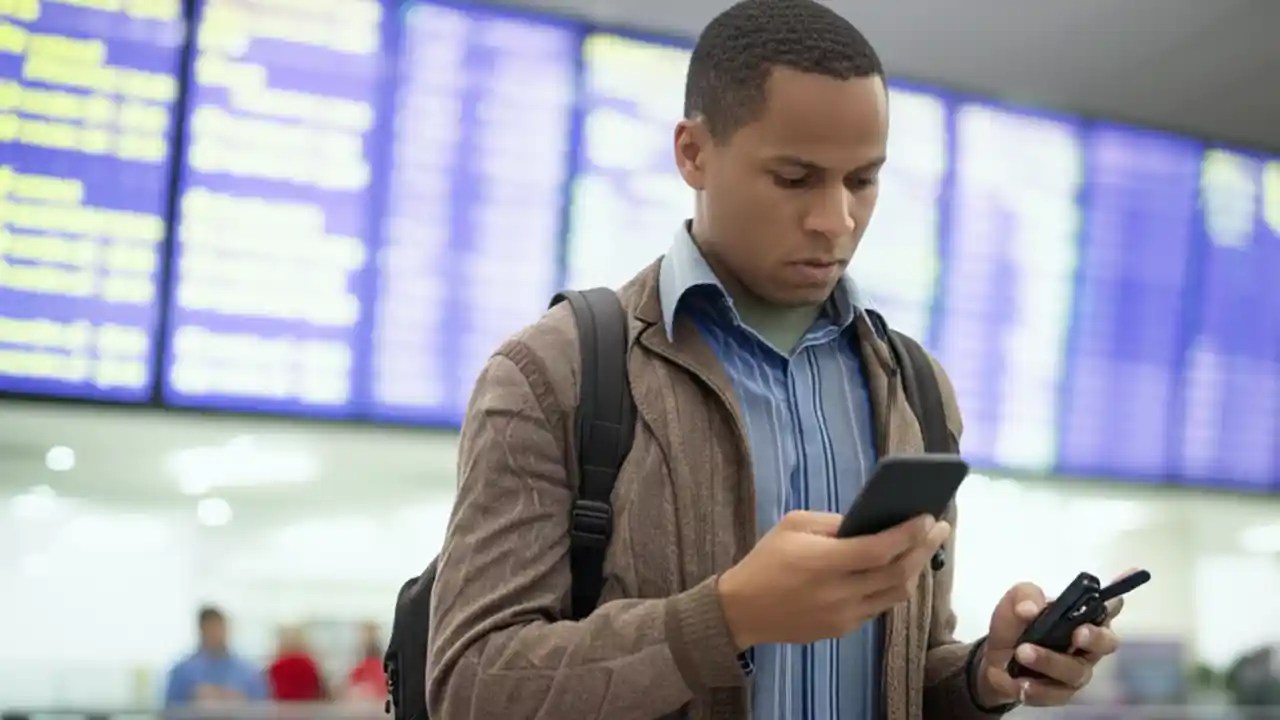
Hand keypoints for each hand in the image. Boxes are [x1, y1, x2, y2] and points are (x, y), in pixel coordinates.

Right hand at [717, 510, 950, 649]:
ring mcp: (844, 616)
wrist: (743, 610)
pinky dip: (892, 586)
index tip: (928, 517)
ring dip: (914, 570)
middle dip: (922, 549)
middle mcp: (839, 593)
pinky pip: (879, 606)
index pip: (879, 550)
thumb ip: (832, 523)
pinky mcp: (843, 629)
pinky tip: (897, 569)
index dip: (908, 535)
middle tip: (938, 529)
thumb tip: (870, 521)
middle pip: (897, 573)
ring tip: (922, 548)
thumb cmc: (766, 560)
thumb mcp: (792, 526)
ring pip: (895, 594)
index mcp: (823, 563)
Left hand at [975, 570, 1131, 706]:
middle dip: (1094, 638)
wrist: (991, 657)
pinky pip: (1054, 695)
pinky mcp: (1059, 694)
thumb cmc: (1016, 624)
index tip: (1115, 599)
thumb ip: (1025, 597)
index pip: (1107, 609)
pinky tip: (1020, 683)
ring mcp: (1076, 672)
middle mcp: (1087, 645)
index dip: (1115, 604)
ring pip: (1075, 671)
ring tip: (1022, 652)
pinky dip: (1035, 688)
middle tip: (1076, 633)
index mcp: (1082, 617)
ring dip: (1049, 661)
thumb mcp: (1016, 601)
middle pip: (1106, 644)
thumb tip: (1029, 609)